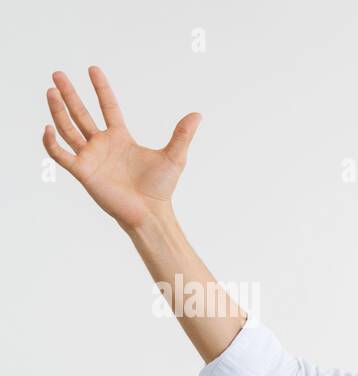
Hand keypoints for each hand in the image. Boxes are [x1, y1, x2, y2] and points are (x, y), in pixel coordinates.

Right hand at [42, 66, 200, 230]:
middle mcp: (102, 145)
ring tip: (51, 91)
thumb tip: (198, 115)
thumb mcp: (174, 157)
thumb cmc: (161, 188)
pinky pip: (60, 155)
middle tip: (57, 74)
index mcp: (121, 138)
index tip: (92, 69)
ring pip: (68, 129)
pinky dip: (51, 142)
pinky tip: (47, 127)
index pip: (108, 107)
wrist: (151, 213)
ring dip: (58, 110)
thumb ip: (182, 134)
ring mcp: (91, 157)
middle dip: (69, 94)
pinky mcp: (83, 172)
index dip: (101, 88)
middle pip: (81, 114)